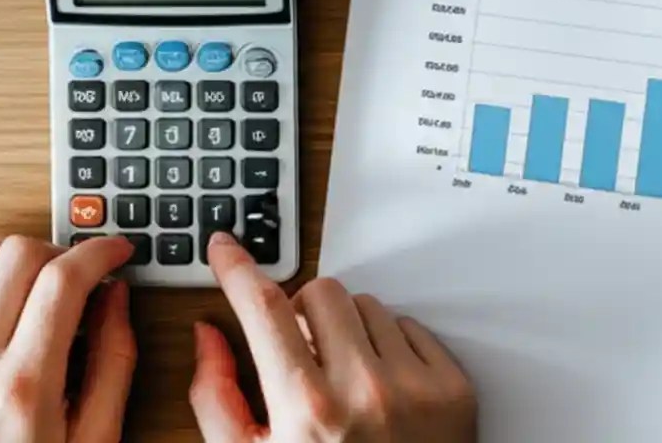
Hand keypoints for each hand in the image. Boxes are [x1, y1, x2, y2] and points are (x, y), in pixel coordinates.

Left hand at [0, 236, 137, 442]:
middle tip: (78, 272)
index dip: (98, 252)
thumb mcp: (92, 441)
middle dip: (59, 250)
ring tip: (27, 274)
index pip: (63, 280)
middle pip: (16, 255)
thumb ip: (113, 364)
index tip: (115, 251)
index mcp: (25, 386)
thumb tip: (116, 300)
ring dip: (2, 251)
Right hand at [190, 233, 476, 442]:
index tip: (227, 250)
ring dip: (350, 332)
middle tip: (302, 352)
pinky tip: (382, 393)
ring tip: (346, 384)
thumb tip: (207, 334)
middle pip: (322, 292)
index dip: (238, 269)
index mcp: (305, 410)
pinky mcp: (454, 390)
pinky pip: (412, 329)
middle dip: (304, 313)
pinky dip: (392, 350)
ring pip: (368, 306)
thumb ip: (217, 397)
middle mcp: (363, 391)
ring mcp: (415, 388)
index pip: (264, 307)